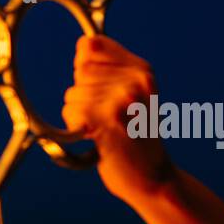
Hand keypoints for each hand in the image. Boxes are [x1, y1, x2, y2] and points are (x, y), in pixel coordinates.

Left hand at [62, 34, 174, 203]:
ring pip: (72, 94)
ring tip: (106, 130)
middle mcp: (135, 79)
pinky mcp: (106, 119)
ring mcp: (121, 98)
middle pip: (79, 71)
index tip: (102, 89)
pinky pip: (70, 112)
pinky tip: (96, 138)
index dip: (85, 67)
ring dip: (80, 115)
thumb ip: (108, 68)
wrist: (153, 178)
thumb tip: (82, 45)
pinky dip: (76, 128)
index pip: (90, 45)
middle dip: (84, 95)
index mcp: (142, 69)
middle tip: (110, 118)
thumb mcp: (132, 94)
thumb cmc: (134, 137)